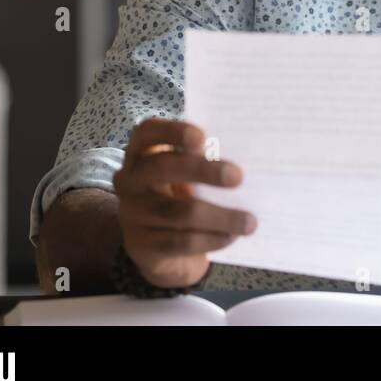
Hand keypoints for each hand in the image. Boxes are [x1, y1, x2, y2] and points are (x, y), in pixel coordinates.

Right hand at [113, 118, 255, 288]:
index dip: (172, 131)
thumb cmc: (178, 197)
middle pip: (163, 168)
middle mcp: (130, 180)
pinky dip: (211, 238)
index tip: (201, 137)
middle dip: (203, 170)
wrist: (157, 248)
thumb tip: (244, 162)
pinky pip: (181, 241)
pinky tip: (231, 236)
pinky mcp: (142, 246)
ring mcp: (132, 214)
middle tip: (238, 177)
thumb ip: (201, 163)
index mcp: (141, 154)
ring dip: (220, 216)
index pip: (147, 133)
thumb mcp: (184, 176)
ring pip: (179, 212)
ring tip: (249, 221)